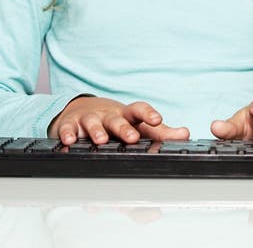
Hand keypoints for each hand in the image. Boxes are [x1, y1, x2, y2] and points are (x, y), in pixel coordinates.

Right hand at [49, 96, 189, 144]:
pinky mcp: (70, 125)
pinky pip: (67, 129)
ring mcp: (89, 119)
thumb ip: (161, 132)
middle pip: (117, 120)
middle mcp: (109, 115)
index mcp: (127, 115)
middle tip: (132, 138)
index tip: (157, 119)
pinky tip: (69, 141)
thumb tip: (185, 134)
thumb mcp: (137, 125)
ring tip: (100, 141)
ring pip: (93, 123)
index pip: (140, 110)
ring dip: (96, 131)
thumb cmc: (116, 121)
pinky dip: (67, 134)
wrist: (82, 110)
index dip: (149, 114)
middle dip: (124, 128)